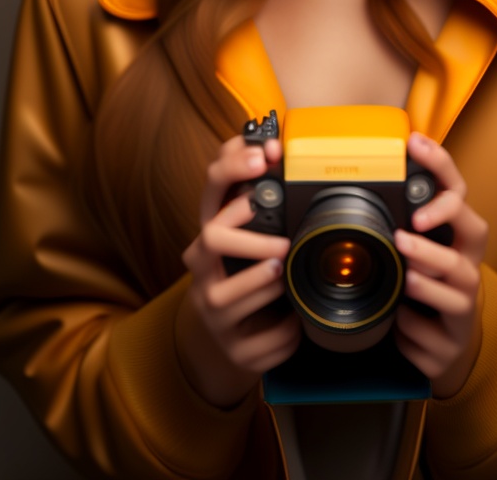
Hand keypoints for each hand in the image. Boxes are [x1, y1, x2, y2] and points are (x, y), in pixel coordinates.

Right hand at [177, 134, 300, 406]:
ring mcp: (212, 313)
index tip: (264, 159)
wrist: (233, 341)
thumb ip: (258, 194)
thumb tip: (276, 146)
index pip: (209, 188)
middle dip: (251, 240)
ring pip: (231, 296)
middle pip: (209, 239)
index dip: (234, 168)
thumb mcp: (249, 235)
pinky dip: (286, 329)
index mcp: (209, 235)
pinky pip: (264, 341)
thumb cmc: (248, 274)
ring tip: (288, 279)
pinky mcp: (234, 350)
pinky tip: (294, 318)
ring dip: (269, 287)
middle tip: (283, 245)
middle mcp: (202, 271)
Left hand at [393, 132, 487, 397]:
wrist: (443, 345)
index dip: (441, 169)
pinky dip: (409, 330)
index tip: (416, 149)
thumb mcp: (415, 247)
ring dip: (426, 286)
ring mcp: (463, 313)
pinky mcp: (449, 348)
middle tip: (402, 238)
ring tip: (403, 280)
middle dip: (435, 244)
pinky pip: (427, 336)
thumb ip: (400, 217)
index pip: (459, 194)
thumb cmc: (425, 283)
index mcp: (459, 239)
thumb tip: (360, 174)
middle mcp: (469, 272)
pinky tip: (397, 324)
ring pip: (456, 296)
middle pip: (470, 250)